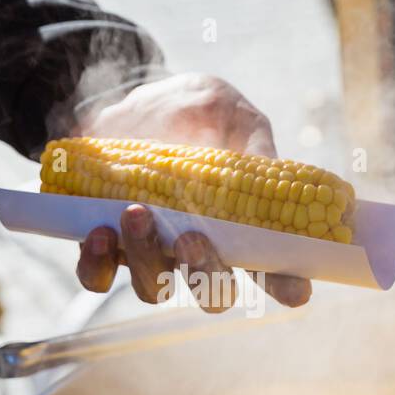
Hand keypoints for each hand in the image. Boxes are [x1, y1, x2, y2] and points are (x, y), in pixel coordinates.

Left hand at [73, 73, 311, 311]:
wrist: (129, 100)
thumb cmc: (193, 110)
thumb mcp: (228, 112)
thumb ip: (249, 142)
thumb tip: (266, 170)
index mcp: (241, 229)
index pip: (271, 270)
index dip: (286, 286)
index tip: (297, 289)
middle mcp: (199, 252)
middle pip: (212, 295)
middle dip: (204, 275)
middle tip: (192, 238)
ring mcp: (153, 254)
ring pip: (153, 290)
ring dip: (146, 261)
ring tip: (135, 213)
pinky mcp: (108, 246)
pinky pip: (98, 277)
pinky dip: (97, 263)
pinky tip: (99, 231)